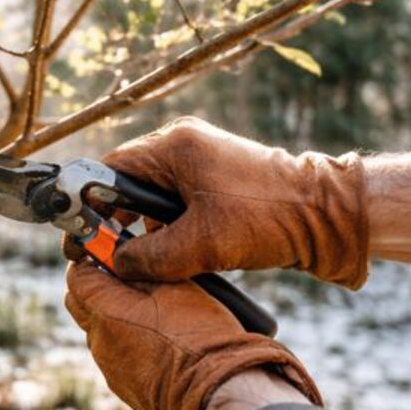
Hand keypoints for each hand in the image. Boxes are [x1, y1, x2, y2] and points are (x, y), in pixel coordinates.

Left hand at [64, 260, 320, 409]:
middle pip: (80, 304)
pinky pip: (116, 357)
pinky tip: (161, 343)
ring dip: (114, 318)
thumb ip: (142, 268)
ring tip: (154, 314)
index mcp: (105, 312)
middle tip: (131, 279)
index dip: (94, 261)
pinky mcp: (123, 388)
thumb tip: (122, 258)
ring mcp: (109, 368)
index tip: (114, 255)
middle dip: (98, 287)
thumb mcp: (175, 286)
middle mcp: (99, 342)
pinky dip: (128, 344)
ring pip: (99, 332)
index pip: (77, 275)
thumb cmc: (201, 336)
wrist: (217, 394)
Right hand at [89, 117, 369, 288]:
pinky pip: (175, 200)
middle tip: (106, 253)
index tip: (80, 237)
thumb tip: (115, 264)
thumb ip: (150, 256)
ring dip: (143, 226)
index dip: (90, 205)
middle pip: (127, 182)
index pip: (110, 171)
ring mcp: (201, 159)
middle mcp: (183, 144)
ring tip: (143, 258)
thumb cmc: (270, 218)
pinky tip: (171, 252)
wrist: (330, 215)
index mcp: (174, 146)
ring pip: (151, 195)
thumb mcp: (202, 244)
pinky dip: (167, 225)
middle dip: (115, 220)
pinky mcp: (216, 179)